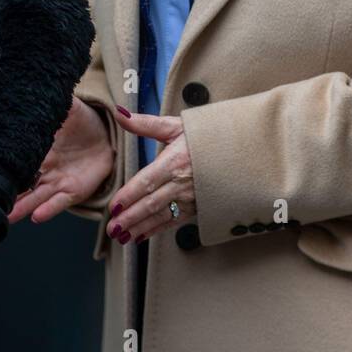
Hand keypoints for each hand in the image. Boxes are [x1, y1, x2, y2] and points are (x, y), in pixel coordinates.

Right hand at [8, 96, 114, 224]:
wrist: (107, 136)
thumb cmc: (84, 124)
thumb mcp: (66, 107)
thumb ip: (52, 100)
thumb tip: (34, 84)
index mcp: (38, 150)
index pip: (17, 159)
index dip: (3, 166)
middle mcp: (44, 170)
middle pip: (22, 185)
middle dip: (7, 195)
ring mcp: (57, 182)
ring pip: (36, 197)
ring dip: (22, 207)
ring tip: (9, 215)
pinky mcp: (74, 191)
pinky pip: (60, 202)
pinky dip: (49, 209)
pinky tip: (37, 215)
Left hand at [105, 108, 195, 244]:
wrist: (239, 150)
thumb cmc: (205, 136)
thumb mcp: (176, 126)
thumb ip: (145, 123)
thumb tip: (120, 114)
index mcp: (175, 161)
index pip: (147, 181)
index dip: (129, 195)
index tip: (113, 206)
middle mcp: (182, 182)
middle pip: (152, 203)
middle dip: (130, 218)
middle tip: (112, 229)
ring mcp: (191, 197)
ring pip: (161, 216)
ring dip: (140, 228)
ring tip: (121, 238)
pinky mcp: (197, 207)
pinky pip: (174, 221)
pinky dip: (156, 230)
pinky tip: (140, 237)